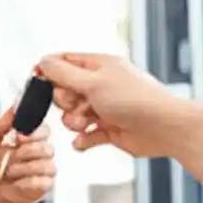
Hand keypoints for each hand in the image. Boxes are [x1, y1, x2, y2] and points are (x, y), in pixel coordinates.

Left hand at [0, 106, 55, 202]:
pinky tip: (16, 182)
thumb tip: (16, 105)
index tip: (18, 138)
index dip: (33, 134)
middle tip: (9, 158)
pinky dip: (25, 182)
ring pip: (45, 166)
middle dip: (23, 154)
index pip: (45, 130)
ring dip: (22, 168)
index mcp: (33, 137)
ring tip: (9, 171)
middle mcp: (43, 152)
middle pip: (46, 148)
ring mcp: (46, 169)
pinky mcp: (45, 186)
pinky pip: (42, 182)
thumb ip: (5, 121)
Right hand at [35, 53, 202, 179]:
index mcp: (98, 66)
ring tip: (85, 124)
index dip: (48, 71)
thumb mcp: (93, 82)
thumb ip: (64, 73)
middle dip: (64, 102)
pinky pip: (85, 136)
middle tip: (77, 104)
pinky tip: (85, 141)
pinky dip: (82, 140)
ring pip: (72, 115)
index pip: (64, 62)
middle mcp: (100, 85)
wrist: (164, 128)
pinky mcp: (108, 130)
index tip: (38, 82)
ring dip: (73, 122)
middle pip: (64, 91)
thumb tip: (42, 61)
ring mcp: (104, 108)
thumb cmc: (134, 99)